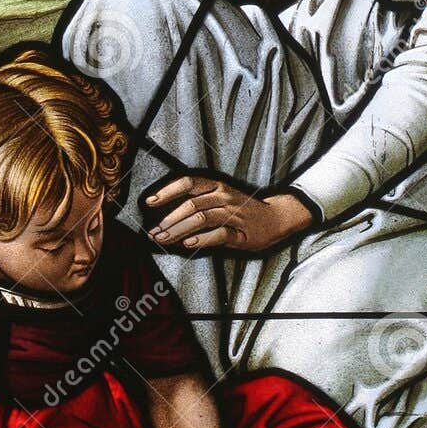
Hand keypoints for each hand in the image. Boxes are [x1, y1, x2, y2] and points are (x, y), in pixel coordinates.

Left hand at [145, 178, 311, 253]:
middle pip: (191, 205)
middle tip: (154, 233)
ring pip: (201, 219)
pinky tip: (189, 244)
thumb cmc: (243, 209)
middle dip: (169, 220)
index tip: (150, 202)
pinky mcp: (241, 233)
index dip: (168, 192)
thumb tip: (167, 216)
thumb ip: (199, 202)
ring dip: (179, 230)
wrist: (276, 218)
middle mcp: (224, 197)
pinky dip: (202, 239)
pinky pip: (219, 234)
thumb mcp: (222, 197)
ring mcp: (233, 215)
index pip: (188, 183)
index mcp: (217, 186)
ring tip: (164, 240)